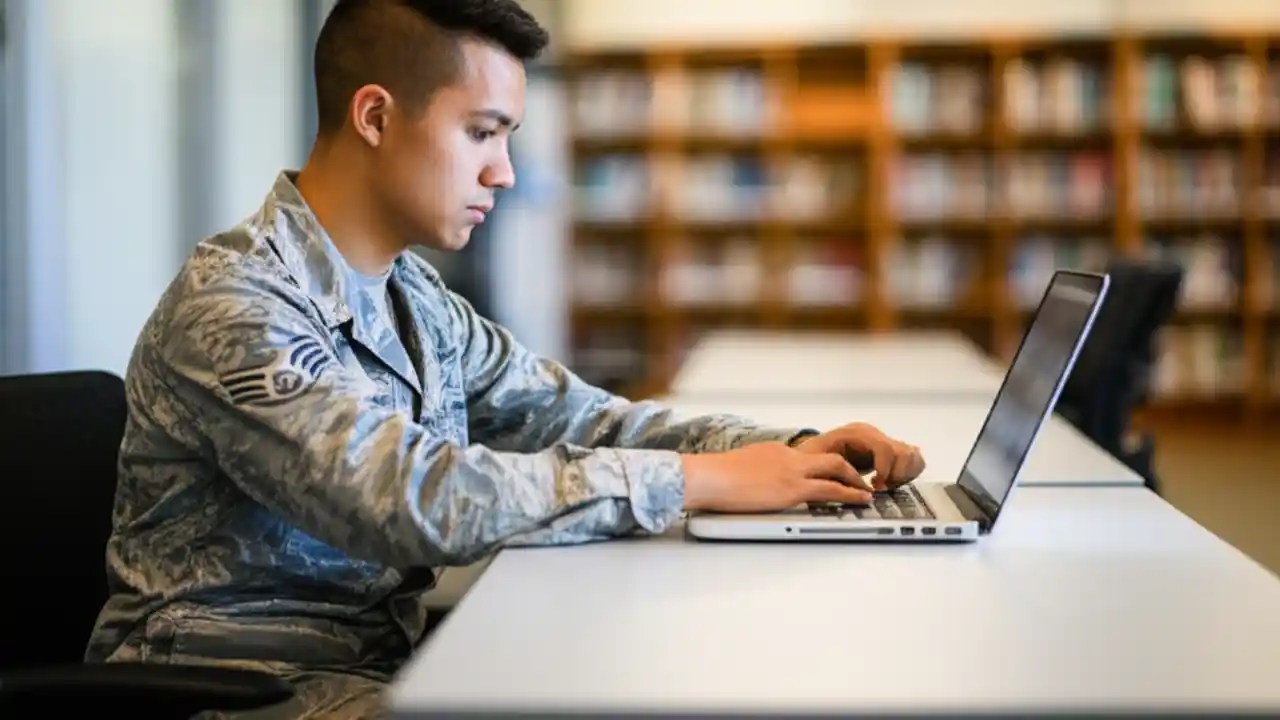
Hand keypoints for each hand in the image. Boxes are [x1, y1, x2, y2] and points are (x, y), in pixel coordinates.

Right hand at [681, 442, 873, 513]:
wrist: (708, 475)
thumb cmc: (715, 476)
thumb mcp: (740, 468)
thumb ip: (756, 473)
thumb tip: (755, 484)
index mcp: (775, 452)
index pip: (808, 459)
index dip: (824, 468)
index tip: (832, 476)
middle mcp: (788, 457)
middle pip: (829, 457)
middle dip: (848, 469)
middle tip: (859, 481)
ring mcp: (792, 471)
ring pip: (836, 469)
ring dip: (855, 482)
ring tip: (867, 494)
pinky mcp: (792, 489)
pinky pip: (829, 490)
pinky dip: (849, 494)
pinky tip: (859, 501)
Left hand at [794, 423, 924, 491]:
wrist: (810, 453)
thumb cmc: (811, 457)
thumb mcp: (815, 461)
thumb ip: (831, 470)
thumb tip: (850, 486)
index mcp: (857, 433)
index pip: (884, 447)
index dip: (885, 469)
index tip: (877, 487)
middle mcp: (874, 434)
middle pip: (903, 452)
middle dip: (896, 475)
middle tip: (881, 489)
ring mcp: (883, 441)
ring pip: (912, 455)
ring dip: (904, 475)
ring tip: (886, 486)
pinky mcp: (889, 451)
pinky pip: (913, 459)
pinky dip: (909, 473)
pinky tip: (892, 482)